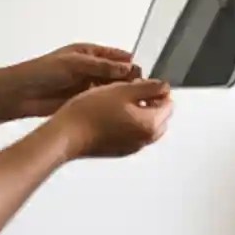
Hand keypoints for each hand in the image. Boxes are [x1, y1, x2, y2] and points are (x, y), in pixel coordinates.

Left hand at [0, 43, 139, 121]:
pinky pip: (106, 101)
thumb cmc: (42, 71)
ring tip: (134, 99)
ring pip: (115, 88)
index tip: (143, 74)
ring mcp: (90, 85)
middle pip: (120, 73)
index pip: (119, 57)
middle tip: (141, 89)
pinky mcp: (88, 100)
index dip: (132, 64)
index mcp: (91, 53)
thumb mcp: (76, 63)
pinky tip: (122, 107)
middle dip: (131, 80)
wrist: (23, 93)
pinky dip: (114, 104)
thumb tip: (128, 68)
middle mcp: (93, 68)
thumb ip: (103, 66)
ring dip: (123, 93)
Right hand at [48, 80, 172, 159]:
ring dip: (139, 112)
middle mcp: (146, 139)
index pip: (169, 104)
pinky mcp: (120, 150)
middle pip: (160, 116)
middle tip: (131, 91)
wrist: (66, 135)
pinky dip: (128, 123)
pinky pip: (132, 134)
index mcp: (151, 124)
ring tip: (118, 101)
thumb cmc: (90, 113)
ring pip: (146, 125)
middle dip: (151, 102)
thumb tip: (164, 86)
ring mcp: (133, 147)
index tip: (143, 83)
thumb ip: (148, 87)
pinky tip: (111, 114)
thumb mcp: (122, 90)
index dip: (158, 90)